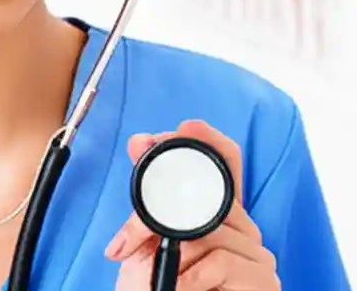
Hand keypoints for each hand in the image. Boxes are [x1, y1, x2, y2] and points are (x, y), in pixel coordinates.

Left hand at [108, 120, 279, 289]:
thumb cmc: (163, 285)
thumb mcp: (147, 241)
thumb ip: (146, 201)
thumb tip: (138, 142)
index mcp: (218, 215)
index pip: (226, 163)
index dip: (209, 140)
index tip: (187, 127)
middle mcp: (243, 229)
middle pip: (211, 200)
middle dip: (164, 215)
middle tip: (143, 234)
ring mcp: (258, 255)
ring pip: (211, 233)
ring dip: (177, 257)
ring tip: (171, 276)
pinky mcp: (264, 280)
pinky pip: (222, 261)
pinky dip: (192, 277)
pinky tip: (184, 287)